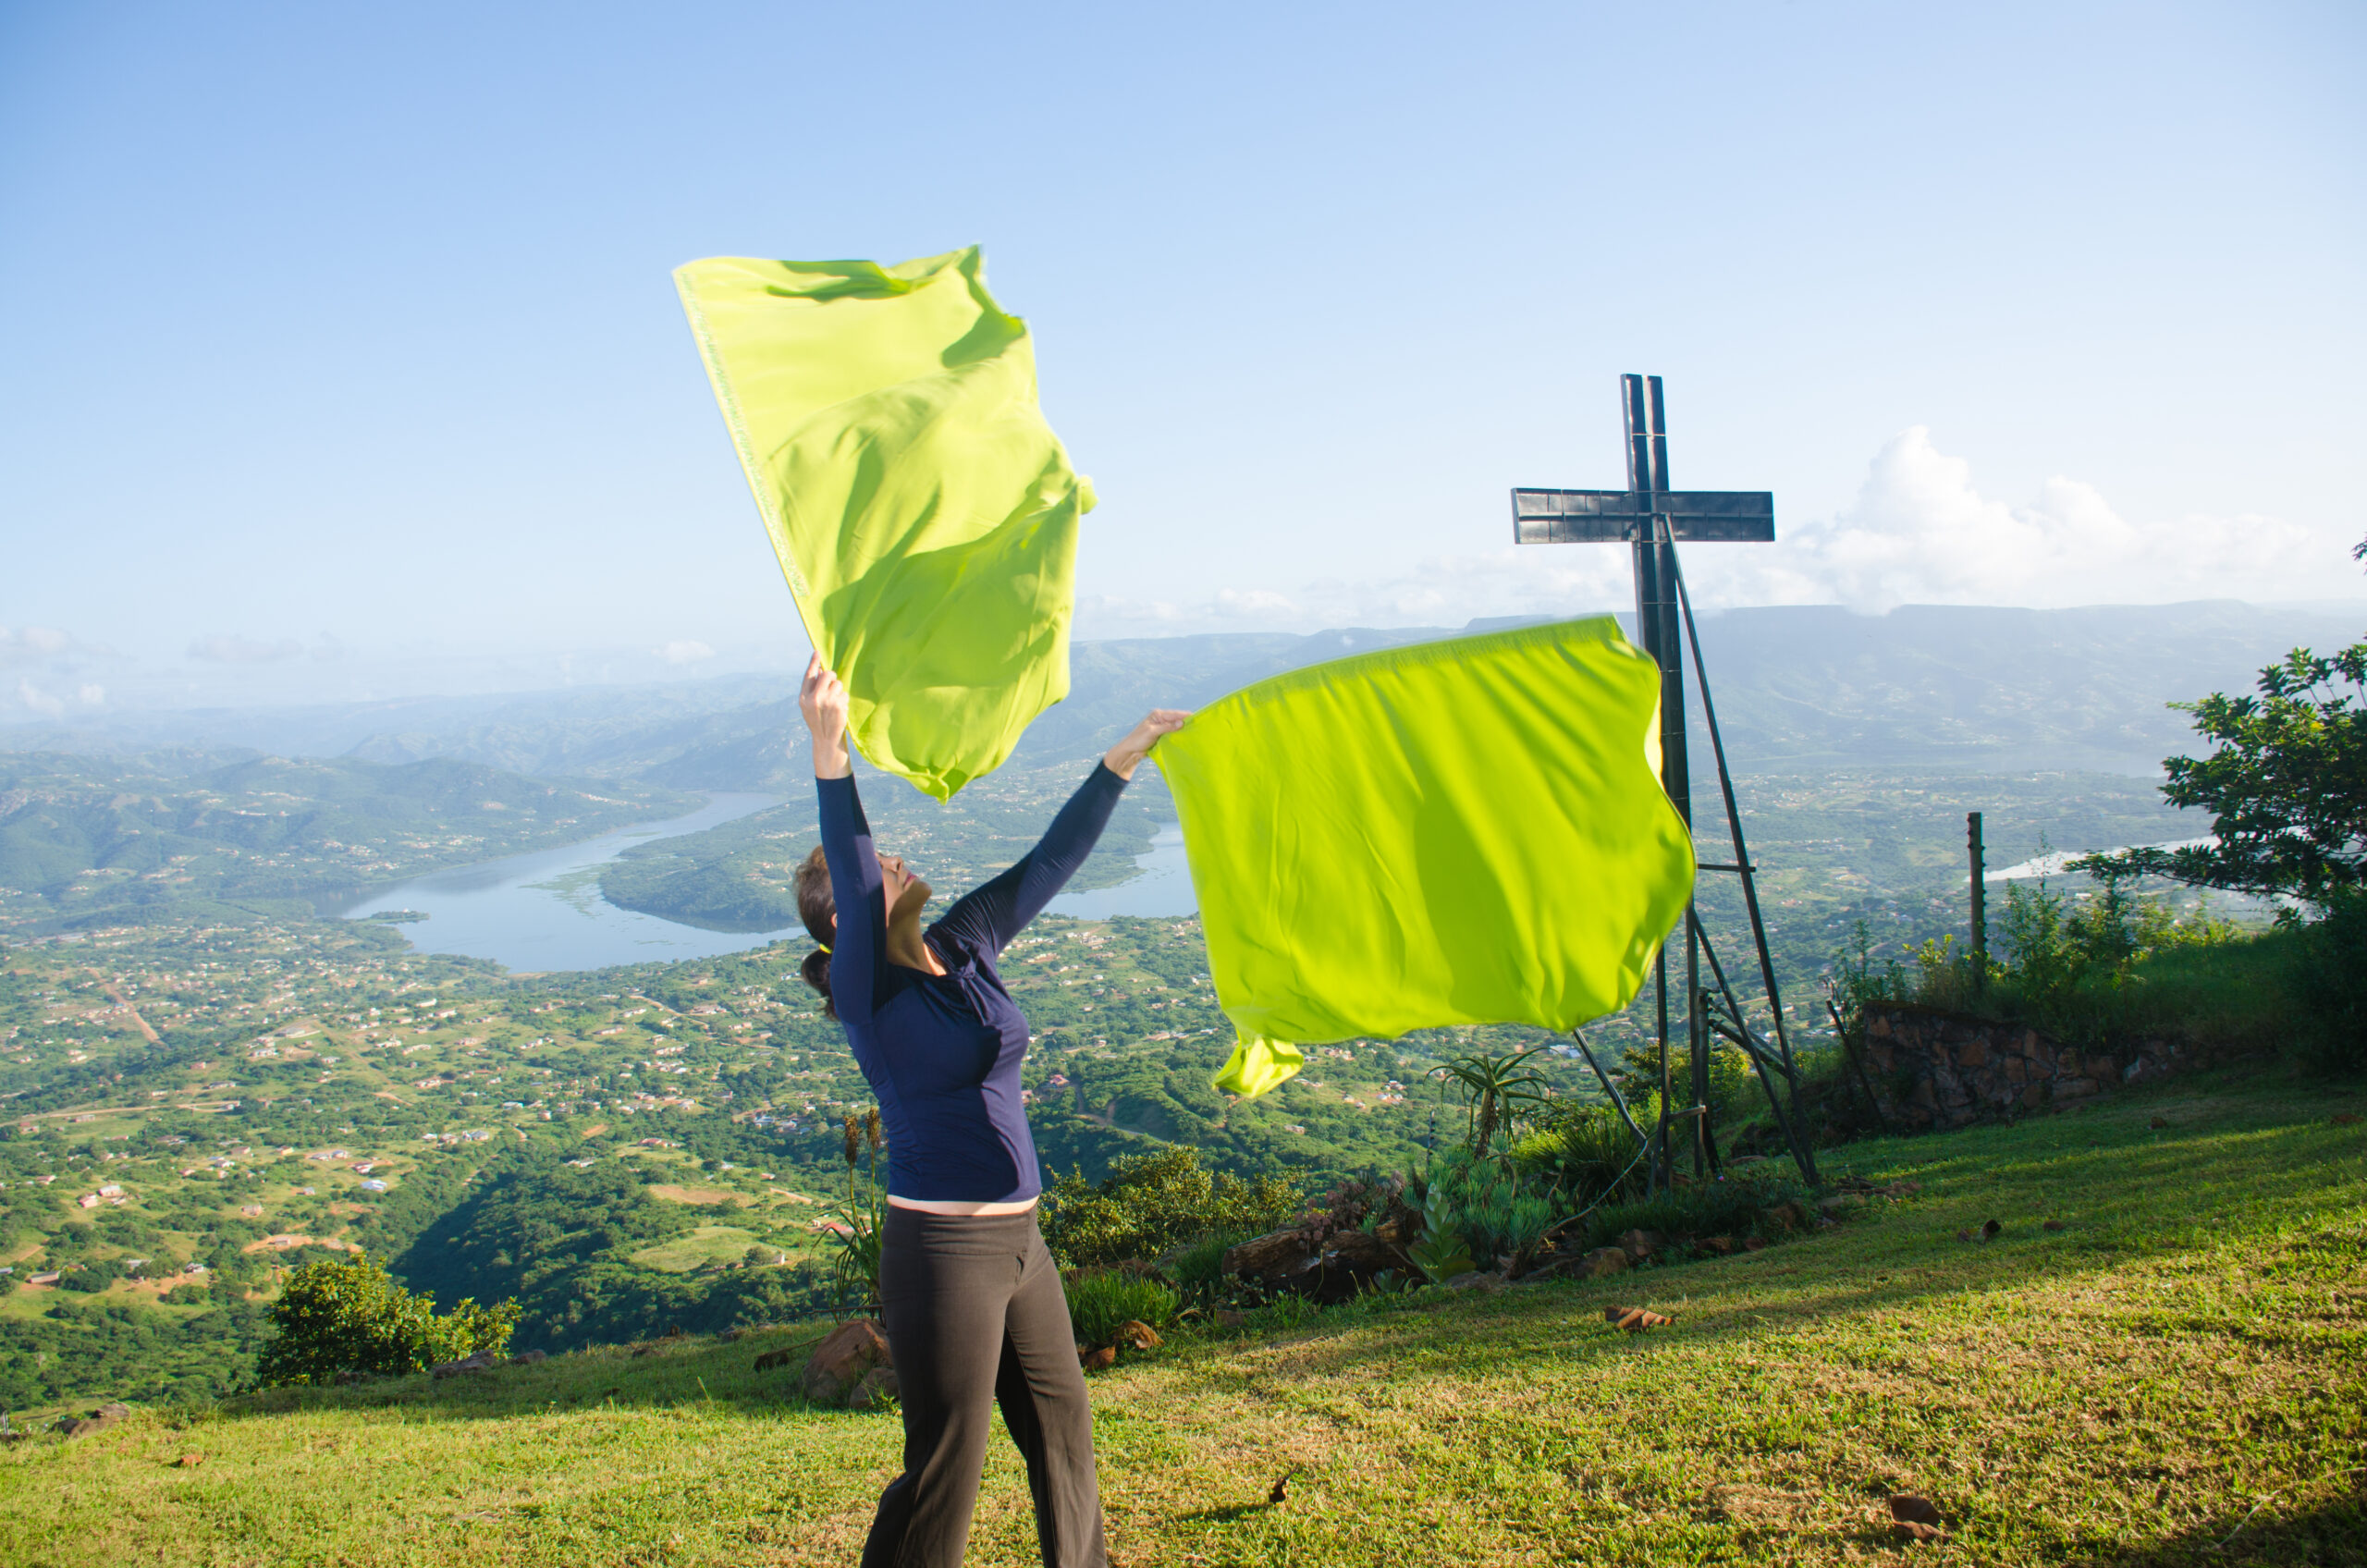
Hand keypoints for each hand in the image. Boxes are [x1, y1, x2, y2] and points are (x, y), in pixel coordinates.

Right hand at [800, 652, 851, 778]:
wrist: (826, 740)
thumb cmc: (818, 721)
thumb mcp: (808, 707)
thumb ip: (812, 690)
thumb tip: (821, 671)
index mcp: (803, 698)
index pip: (809, 675)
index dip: (813, 662)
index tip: (817, 652)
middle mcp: (814, 698)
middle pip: (828, 674)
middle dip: (832, 677)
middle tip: (832, 685)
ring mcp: (826, 701)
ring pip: (838, 684)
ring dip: (839, 691)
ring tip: (834, 704)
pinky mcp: (838, 705)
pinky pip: (844, 694)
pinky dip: (844, 701)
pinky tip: (839, 711)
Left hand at [1103, 709, 1189, 780]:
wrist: (1130, 752)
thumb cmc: (1138, 740)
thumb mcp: (1152, 732)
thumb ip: (1167, 727)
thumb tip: (1181, 722)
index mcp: (1157, 715)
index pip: (1174, 714)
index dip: (1185, 716)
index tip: (1197, 717)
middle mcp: (1160, 719)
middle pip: (1176, 720)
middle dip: (1185, 723)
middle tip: (1199, 726)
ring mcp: (1162, 728)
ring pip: (1176, 727)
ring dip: (1183, 730)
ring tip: (1195, 732)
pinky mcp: (1162, 736)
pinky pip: (1173, 735)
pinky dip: (1179, 736)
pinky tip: (1186, 739)